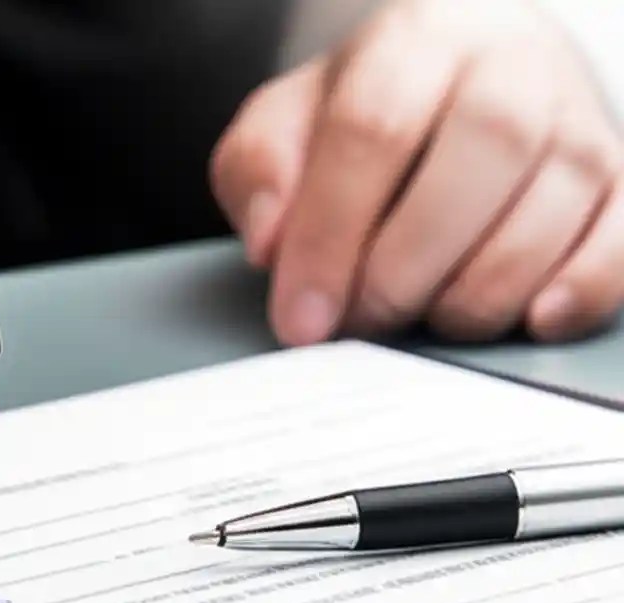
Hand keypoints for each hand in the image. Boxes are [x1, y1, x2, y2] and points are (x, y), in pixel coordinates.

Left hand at [210, 0, 623, 345]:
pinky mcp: (621, 180)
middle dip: (404, 267)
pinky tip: (529, 319)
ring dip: (478, 290)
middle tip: (360, 319)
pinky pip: (622, 241)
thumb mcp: (285, 125)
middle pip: (479, 155)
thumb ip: (260, 172)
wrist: (461, 78)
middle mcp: (510, 66)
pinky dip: (580, 291)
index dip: (330, 235)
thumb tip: (270, 243)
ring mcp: (578, 120)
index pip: (374, 128)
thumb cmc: (366, 110)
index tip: (301, 315)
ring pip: (553, 204)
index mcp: (416, 37)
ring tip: (423, 316)